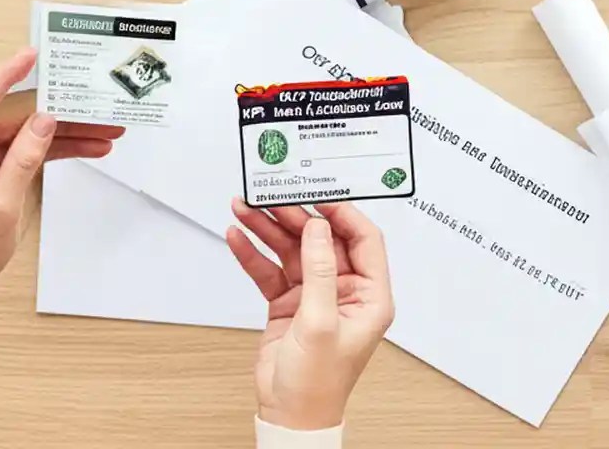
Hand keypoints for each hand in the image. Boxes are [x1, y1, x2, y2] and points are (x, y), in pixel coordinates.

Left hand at [0, 48, 123, 280]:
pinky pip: (29, 156)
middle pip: (17, 119)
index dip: (8, 74)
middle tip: (97, 108)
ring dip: (68, 135)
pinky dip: (57, 153)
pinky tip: (86, 150)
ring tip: (105, 134)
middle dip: (62, 113)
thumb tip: (43, 125)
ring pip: (30, 137)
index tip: (33, 55)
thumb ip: (22, 161)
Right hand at [226, 199, 394, 430]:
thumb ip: (319, 273)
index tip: (319, 194)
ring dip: (269, 230)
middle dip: (296, 217)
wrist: (288, 414)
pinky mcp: (289, 303)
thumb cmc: (318, 383)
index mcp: (370, 295)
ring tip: (245, 209)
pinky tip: (238, 237)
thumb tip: (319, 230)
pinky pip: (272, 270)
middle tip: (270, 198)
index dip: (342, 214)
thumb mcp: (321, 324)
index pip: (363, 240)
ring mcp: (315, 295)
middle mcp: (345, 290)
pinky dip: (254, 254)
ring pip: (294, 250)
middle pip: (323, 240)